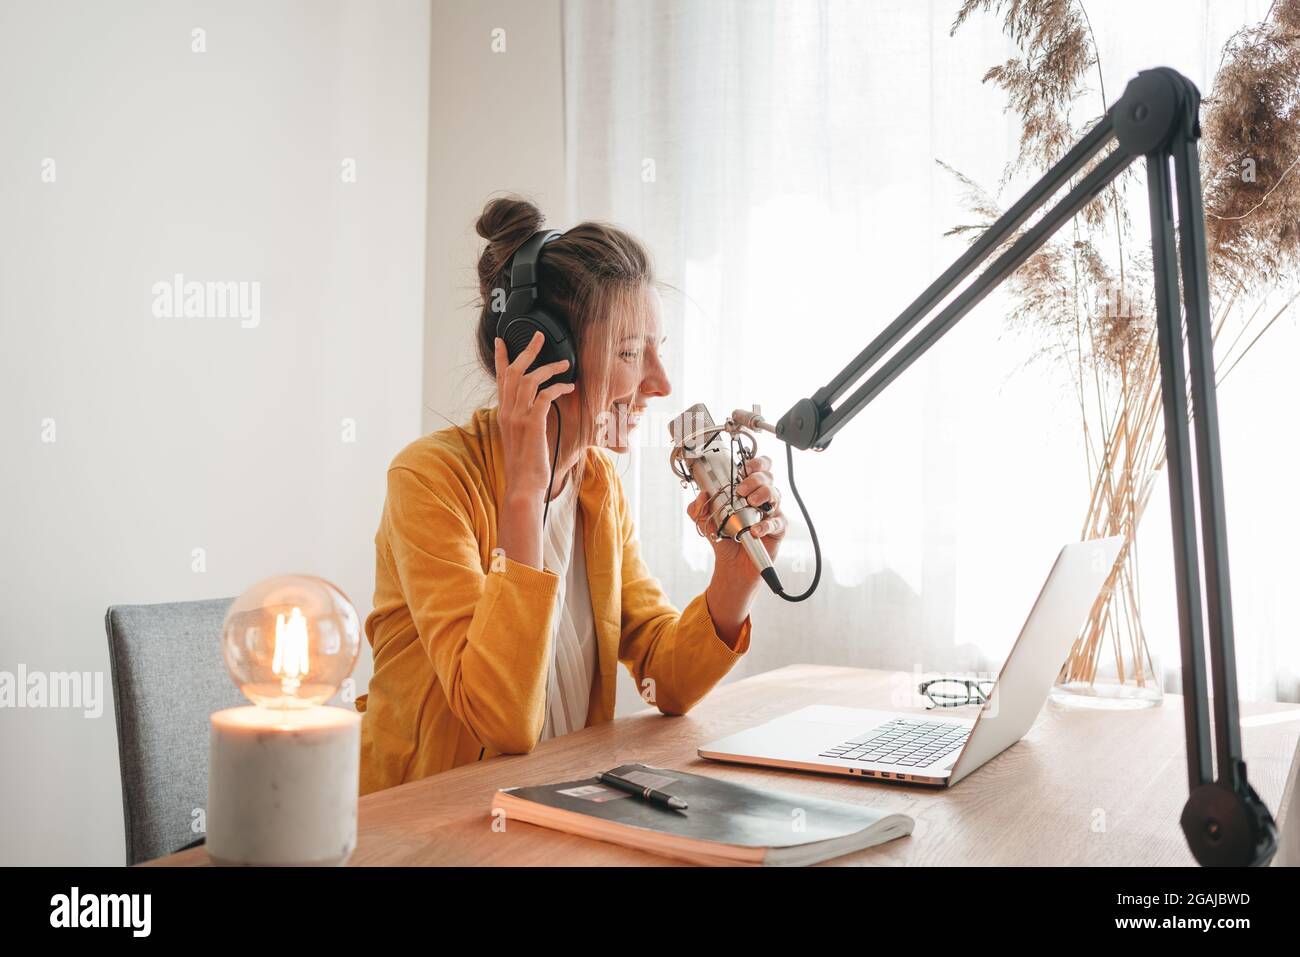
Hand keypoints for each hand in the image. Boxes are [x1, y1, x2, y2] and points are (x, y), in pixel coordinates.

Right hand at [494, 332, 574, 499]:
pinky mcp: (532, 424)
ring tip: (565, 364)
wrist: (523, 485)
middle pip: (513, 371)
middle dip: (527, 351)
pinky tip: (569, 388)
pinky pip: (544, 396)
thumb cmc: (525, 465)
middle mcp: (507, 412)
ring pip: (528, 379)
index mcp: (503, 413)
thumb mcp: (520, 438)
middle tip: (539, 336)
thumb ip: (523, 420)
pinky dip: (557, 387)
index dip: (501, 358)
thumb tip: (535, 409)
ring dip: (549, 367)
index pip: (500, 379)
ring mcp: (518, 417)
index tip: (502, 341)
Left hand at [686, 453, 786, 588]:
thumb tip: (701, 495)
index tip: (744, 467)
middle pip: (768, 477)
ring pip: (775, 494)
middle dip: (755, 479)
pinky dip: (765, 524)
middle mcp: (761, 498)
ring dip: (762, 495)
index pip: (758, 468)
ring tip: (750, 503)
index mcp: (747, 490)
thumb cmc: (725, 539)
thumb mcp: (705, 522)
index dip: (755, 463)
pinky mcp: (777, 529)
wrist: (732, 564)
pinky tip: (754, 529)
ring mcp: (771, 512)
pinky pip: (777, 522)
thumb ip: (698, 508)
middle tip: (741, 490)